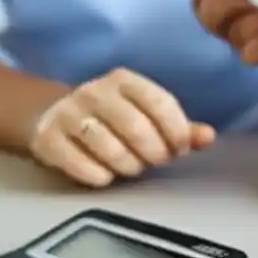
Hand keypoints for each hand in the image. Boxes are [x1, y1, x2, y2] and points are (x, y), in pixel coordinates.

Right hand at [28, 68, 215, 187]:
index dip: (176, 131)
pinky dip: (100, 176)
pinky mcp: (48, 138)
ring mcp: (69, 113)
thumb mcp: (145, 114)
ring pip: (109, 148)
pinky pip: (80, 164)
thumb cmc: (110, 118)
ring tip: (132, 168)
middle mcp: (95, 92)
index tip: (180, 149)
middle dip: (154, 153)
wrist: (51, 115)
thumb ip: (178, 126)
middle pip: (136, 128)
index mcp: (125, 80)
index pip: (160, 102)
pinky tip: (106, 176)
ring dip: (129, 166)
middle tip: (156, 162)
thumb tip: (208, 137)